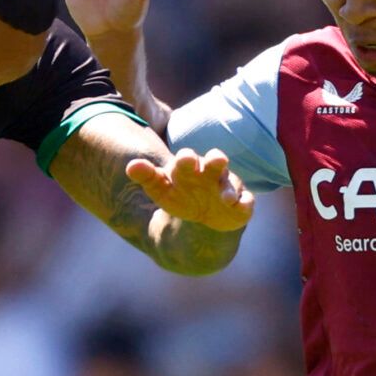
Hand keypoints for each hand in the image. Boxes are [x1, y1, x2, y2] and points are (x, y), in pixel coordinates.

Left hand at [126, 147, 252, 231]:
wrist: (204, 217)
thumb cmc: (180, 196)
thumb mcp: (161, 189)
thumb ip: (147, 176)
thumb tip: (130, 166)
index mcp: (190, 168)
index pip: (187, 159)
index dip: (187, 159)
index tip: (186, 160)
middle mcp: (210, 173)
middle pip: (214, 162)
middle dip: (215, 160)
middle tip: (215, 160)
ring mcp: (227, 186)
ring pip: (230, 182)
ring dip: (229, 188)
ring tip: (226, 198)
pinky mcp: (240, 203)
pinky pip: (245, 201)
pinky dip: (244, 203)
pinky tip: (240, 207)